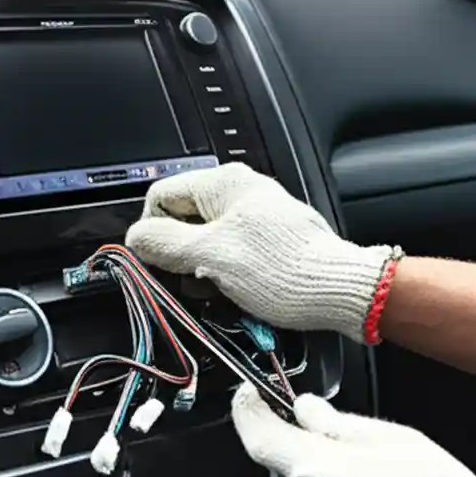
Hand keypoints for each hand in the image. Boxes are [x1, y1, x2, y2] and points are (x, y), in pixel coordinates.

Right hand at [125, 163, 400, 342]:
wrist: (340, 292)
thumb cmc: (281, 270)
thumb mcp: (209, 256)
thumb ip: (164, 243)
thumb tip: (136, 237)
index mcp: (223, 183)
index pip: (160, 197)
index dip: (152, 232)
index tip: (160, 263)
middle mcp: (240, 192)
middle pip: (183, 220)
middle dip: (180, 255)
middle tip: (191, 281)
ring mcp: (257, 216)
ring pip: (206, 241)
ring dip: (202, 269)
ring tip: (219, 290)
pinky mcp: (271, 241)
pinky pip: (231, 254)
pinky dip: (226, 274)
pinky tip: (237, 292)